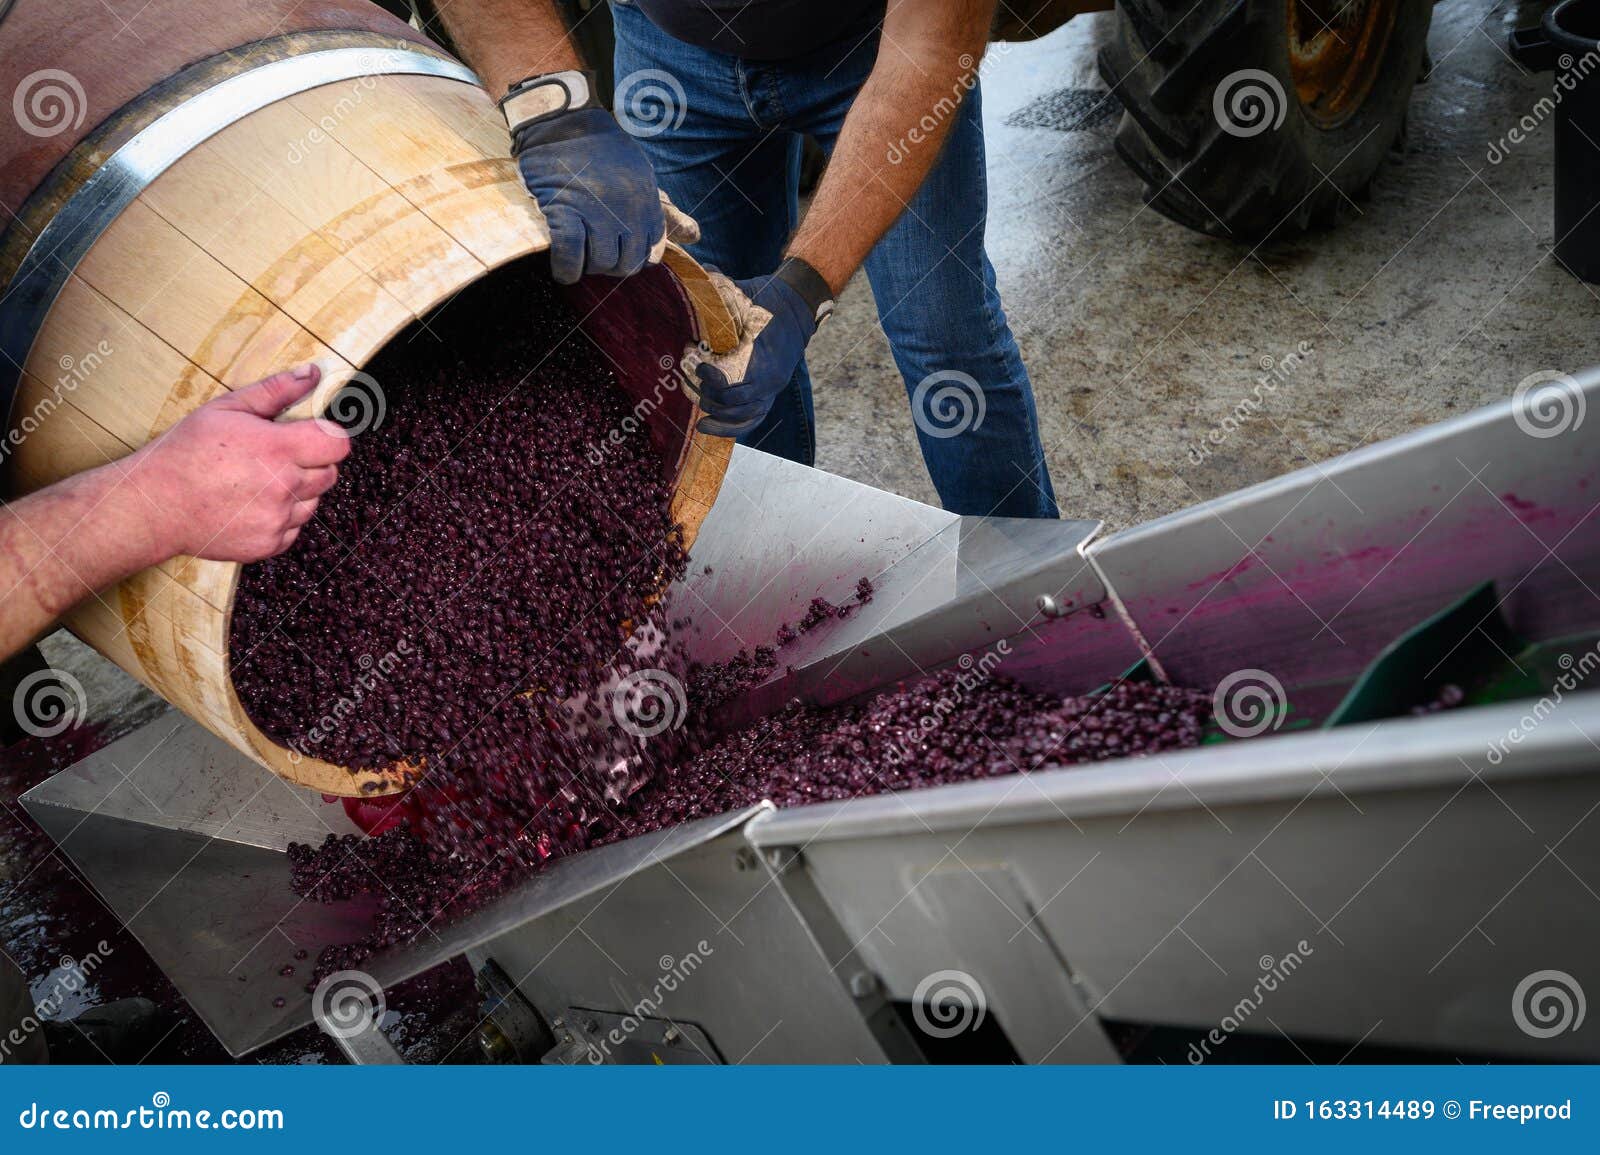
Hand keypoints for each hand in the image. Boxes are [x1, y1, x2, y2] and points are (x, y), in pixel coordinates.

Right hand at [131, 365, 350, 562]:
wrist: (155, 504)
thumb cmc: (186, 451)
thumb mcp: (226, 408)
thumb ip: (275, 390)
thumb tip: (312, 373)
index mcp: (278, 449)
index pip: (338, 444)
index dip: (329, 437)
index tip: (312, 435)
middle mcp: (284, 487)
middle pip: (329, 473)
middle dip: (312, 462)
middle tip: (276, 457)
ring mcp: (278, 519)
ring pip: (313, 501)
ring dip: (297, 491)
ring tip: (257, 482)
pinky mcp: (270, 544)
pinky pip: (294, 527)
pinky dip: (281, 516)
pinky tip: (250, 504)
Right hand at [515, 107, 664, 283]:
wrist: (561, 119)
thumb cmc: (600, 149)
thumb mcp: (640, 174)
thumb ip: (664, 209)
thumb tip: (695, 235)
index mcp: (647, 200)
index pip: (651, 251)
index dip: (632, 258)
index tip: (616, 251)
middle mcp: (627, 209)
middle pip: (626, 264)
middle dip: (609, 267)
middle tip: (592, 256)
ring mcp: (596, 211)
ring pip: (600, 264)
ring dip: (587, 267)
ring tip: (577, 257)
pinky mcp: (564, 210)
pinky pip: (570, 256)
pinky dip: (566, 269)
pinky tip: (563, 270)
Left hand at [694, 273, 816, 436]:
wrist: (797, 307)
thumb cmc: (769, 299)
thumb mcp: (746, 291)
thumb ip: (721, 285)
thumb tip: (700, 271)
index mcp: (766, 360)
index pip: (736, 386)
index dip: (712, 381)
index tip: (697, 365)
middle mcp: (771, 381)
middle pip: (734, 405)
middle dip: (708, 395)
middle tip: (689, 378)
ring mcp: (771, 390)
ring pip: (744, 418)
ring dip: (718, 418)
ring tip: (697, 413)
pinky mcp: (768, 394)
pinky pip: (752, 419)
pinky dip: (731, 427)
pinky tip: (708, 426)